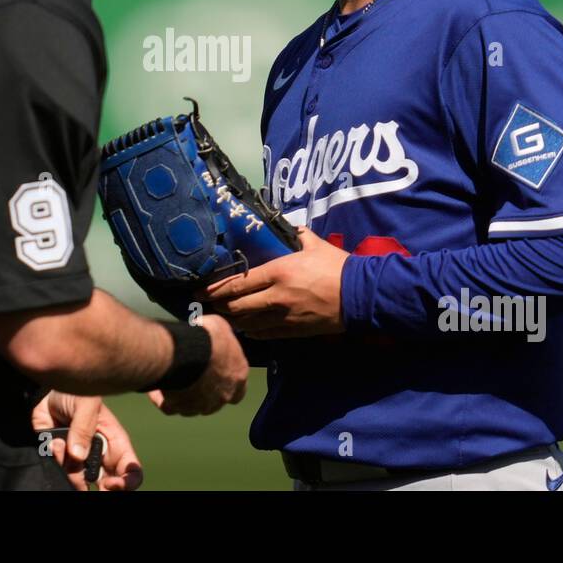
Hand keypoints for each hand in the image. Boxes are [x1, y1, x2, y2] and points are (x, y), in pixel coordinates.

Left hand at [31, 391, 143, 490]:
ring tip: (60, 445)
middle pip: (107, 486)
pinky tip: (53, 443)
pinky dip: (54, 460)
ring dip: (70, 472)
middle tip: (84, 487)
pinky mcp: (60, 460)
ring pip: (79, 483)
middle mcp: (99, 457)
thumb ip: (84, 426)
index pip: (132, 471)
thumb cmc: (76, 392)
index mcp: (114, 443)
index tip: (111, 485)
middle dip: (99, 490)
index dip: (127, 483)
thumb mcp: (86, 402)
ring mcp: (79, 461)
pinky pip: (58, 471)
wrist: (46, 392)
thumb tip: (78, 455)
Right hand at [147, 313, 247, 416]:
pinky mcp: (178, 407)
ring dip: (182, 394)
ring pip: (191, 405)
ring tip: (169, 377)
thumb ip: (221, 337)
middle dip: (202, 389)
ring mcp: (199, 405)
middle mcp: (221, 396)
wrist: (186, 350)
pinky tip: (155, 387)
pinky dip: (161, 398)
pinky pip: (168, 406)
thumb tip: (214, 334)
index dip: (225, 381)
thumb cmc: (207, 337)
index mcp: (237, 377)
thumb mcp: (220, 326)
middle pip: (213, 399)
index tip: (215, 371)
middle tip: (189, 372)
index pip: (239, 389)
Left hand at [201, 227, 348, 338]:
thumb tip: (288, 227)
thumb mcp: (315, 245)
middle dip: (219, 305)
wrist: (360, 296)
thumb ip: (297, 235)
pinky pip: (262, 334)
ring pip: (246, 323)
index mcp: (279, 272)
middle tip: (208, 302)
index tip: (202, 289)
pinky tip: (245, 326)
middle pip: (236, 306)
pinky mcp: (292, 332)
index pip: (238, 283)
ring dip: (232, 319)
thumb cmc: (337, 268)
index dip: (216, 288)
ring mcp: (283, 317)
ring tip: (223, 314)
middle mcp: (276, 297)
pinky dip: (250, 330)